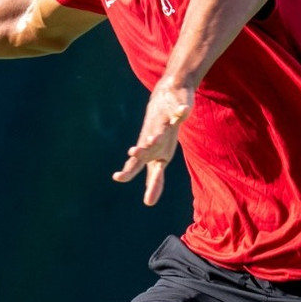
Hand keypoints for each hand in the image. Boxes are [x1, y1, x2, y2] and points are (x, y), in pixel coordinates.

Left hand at [112, 80, 193, 205]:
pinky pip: (179, 112)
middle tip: (133, 153)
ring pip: (159, 131)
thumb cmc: (160, 135)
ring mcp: (164, 125)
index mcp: (151, 153)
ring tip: (152, 140)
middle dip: (139, 152)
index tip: (117, 177)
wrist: (166, 98)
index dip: (129, 171)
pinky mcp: (176, 111)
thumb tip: (149, 204)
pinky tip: (183, 111)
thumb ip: (154, 180)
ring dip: (156, 136)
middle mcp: (153, 140)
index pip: (138, 166)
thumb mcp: (159, 159)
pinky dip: (180, 112)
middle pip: (145, 149)